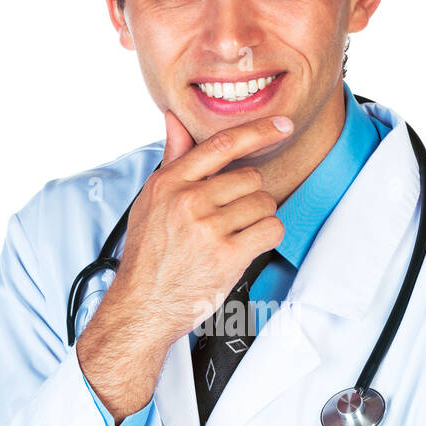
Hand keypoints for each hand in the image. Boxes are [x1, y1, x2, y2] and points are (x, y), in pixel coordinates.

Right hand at [76, 111, 289, 420]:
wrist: (142, 306)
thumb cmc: (148, 256)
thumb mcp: (150, 202)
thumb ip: (171, 161)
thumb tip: (173, 119)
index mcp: (169, 183)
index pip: (222, 145)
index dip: (258, 131)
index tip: (282, 125)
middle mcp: (187, 201)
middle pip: (251, 178)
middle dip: (249, 198)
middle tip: (230, 220)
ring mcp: (207, 228)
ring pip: (264, 204)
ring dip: (259, 220)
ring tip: (234, 236)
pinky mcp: (227, 255)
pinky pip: (271, 230)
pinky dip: (267, 238)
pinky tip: (247, 247)